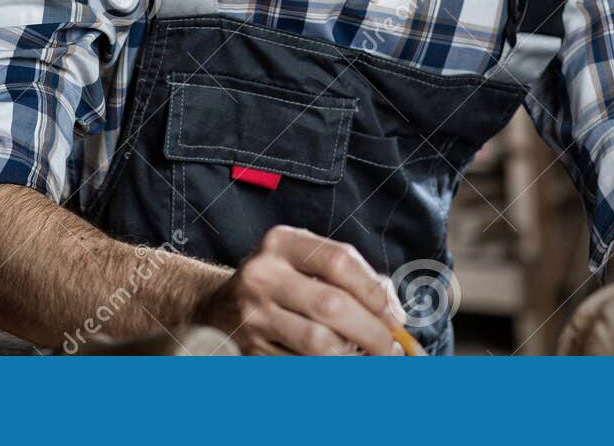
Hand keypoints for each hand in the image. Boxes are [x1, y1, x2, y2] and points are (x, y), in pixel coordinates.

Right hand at [192, 225, 406, 354]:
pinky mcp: (251, 350)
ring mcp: (253, 315)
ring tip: (370, 359)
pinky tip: (343, 367)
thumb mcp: (307, 261)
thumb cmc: (281, 281)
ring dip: (355, 358)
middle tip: (391, 348)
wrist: (218, 306)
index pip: (339, 260)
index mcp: (281, 243)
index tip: (395, 316)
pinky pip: (302, 367)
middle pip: (332, 305)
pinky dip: (331, 371)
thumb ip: (353, 277)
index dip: (375, 291)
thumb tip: (395, 313)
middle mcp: (262, 275)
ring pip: (319, 343)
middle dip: (372, 332)